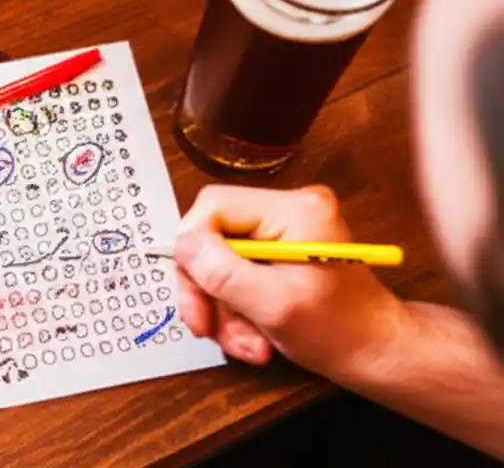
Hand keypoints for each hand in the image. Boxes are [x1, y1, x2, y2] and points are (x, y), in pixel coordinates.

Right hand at [173, 185, 410, 382]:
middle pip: (212, 234)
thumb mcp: (274, 306)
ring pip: (220, 258)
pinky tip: (253, 334)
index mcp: (296, 210)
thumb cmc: (343, 333)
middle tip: (207, 325)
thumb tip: (182, 244)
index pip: (212, 207)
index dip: (193, 249)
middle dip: (208, 287)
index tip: (196, 294)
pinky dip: (236, 306)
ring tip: (245, 341)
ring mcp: (285, 228)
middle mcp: (290, 208)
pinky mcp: (281, 248)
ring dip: (222, 306)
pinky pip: (236, 270)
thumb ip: (223, 272)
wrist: (378, 354)